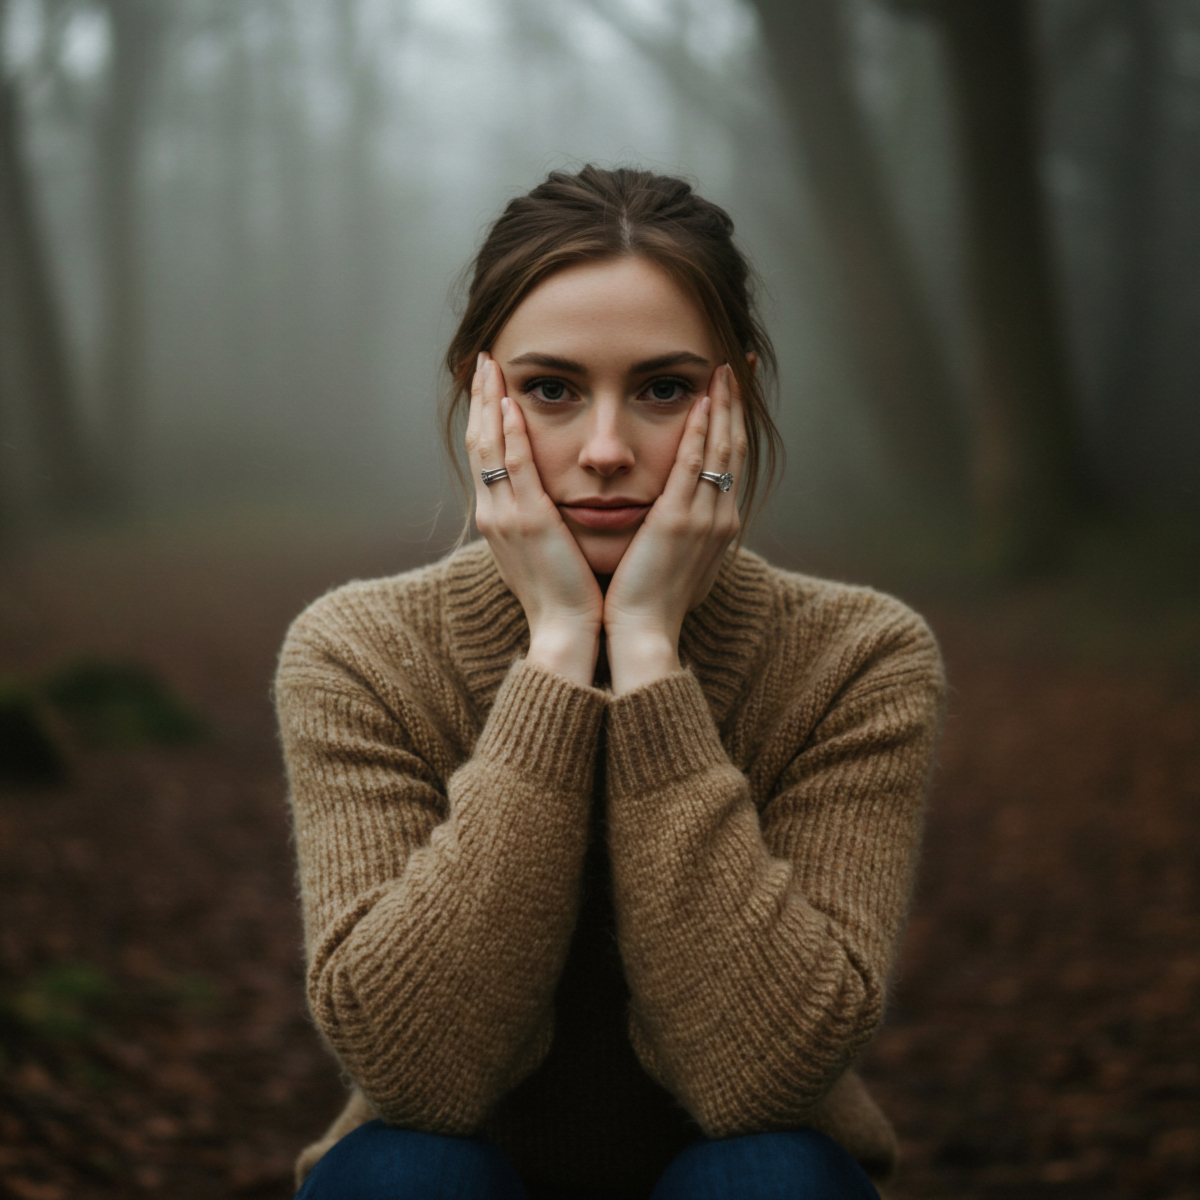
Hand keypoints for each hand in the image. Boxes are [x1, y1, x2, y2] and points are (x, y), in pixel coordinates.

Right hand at [466, 353, 602, 686]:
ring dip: (490, 402)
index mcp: (498, 519)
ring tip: (491, 365)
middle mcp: (493, 513)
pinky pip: (515, 467)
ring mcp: (506, 517)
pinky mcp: (529, 522)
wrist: (565, 633)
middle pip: (479, 442)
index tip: (490, 385)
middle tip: (483, 360)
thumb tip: (546, 500)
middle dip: (480, 399)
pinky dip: (510, 433)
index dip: (486, 417)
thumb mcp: (545, 551)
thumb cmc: (564, 595)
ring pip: (489, 447)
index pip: (486, 456)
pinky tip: (512, 404)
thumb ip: (540, 521)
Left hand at [603, 364, 746, 694]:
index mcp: (716, 524)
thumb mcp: (670, 558)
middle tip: (739, 364)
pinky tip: (702, 402)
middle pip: (734, 446)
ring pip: (721, 450)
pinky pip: (695, 467)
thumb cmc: (648, 600)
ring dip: (722, 406)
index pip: (728, 461)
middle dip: (736, 402)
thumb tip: (668, 512)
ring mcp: (703, 519)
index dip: (732, 422)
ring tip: (723, 369)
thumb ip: (674, 528)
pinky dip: (701, 432)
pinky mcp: (679, 522)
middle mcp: (719, 516)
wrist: (641, 633)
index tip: (732, 389)